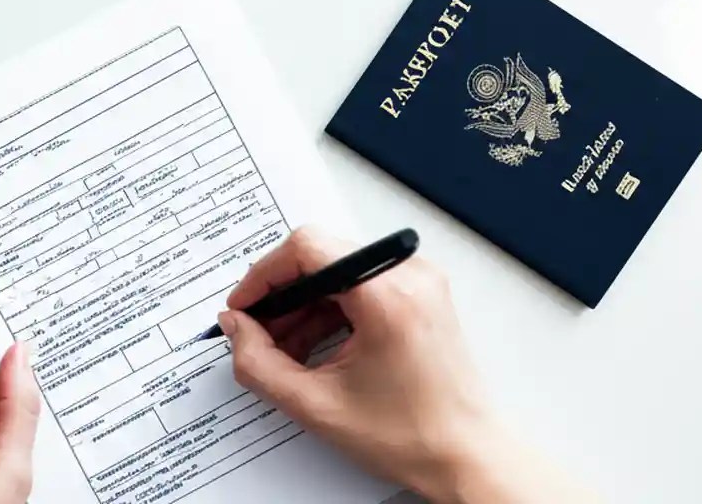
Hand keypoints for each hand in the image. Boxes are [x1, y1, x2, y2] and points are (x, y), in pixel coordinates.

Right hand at [220, 227, 596, 503]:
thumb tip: (236, 328)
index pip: (307, 247)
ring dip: (303, 304)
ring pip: (337, 270)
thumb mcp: (316, 405)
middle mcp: (409, 276)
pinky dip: (329, 309)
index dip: (264, 275)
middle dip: (281, 294)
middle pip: (320, 255)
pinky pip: (359, 284)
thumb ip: (259, 364)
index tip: (246, 304)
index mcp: (388, 296)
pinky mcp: (419, 294)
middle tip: (259, 331)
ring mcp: (419, 282)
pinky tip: (315, 346)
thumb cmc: (412, 435)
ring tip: (286, 349)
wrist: (465, 454)